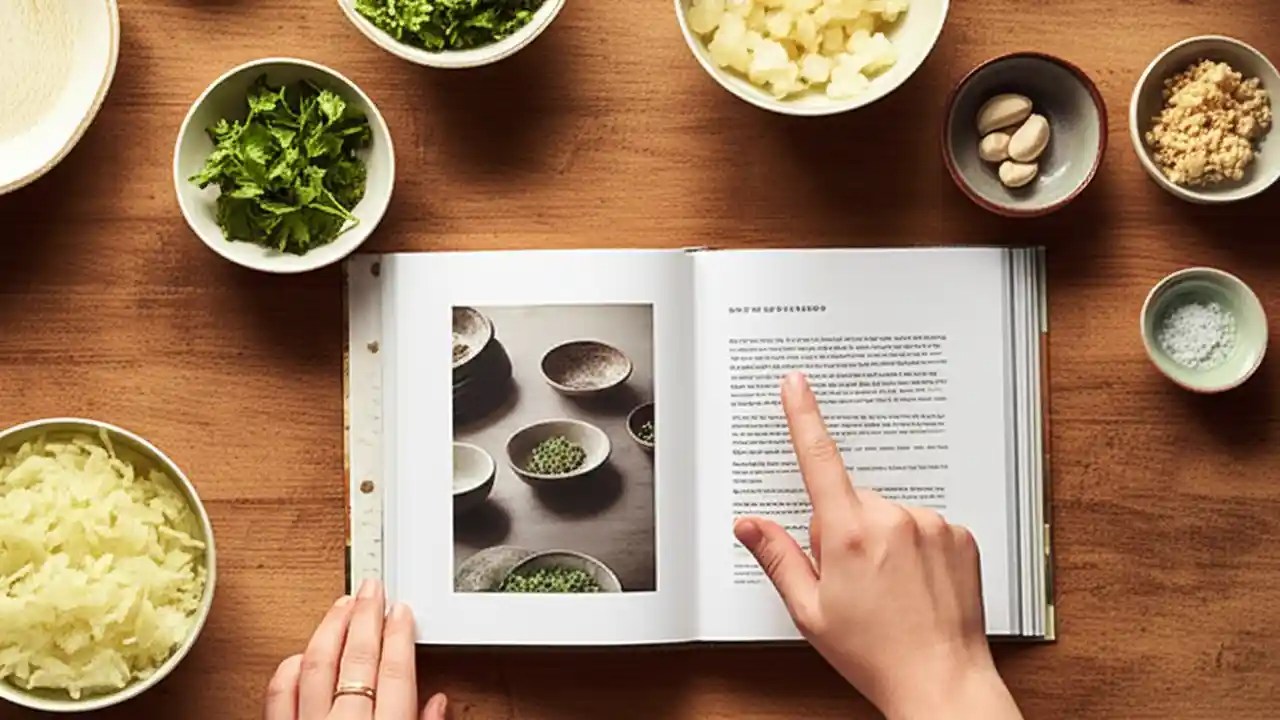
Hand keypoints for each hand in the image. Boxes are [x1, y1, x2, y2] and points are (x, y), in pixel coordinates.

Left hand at [264, 579, 447, 719]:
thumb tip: (437, 706)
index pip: (396, 671)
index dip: (399, 634)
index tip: (401, 610)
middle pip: (359, 658)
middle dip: (367, 617)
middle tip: (373, 589)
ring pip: (318, 664)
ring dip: (331, 629)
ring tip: (343, 605)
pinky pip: (280, 694)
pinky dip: (290, 669)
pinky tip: (302, 653)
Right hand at [734, 373, 1020, 719]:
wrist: (940, 680)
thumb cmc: (875, 653)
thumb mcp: (810, 611)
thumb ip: (778, 558)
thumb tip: (749, 525)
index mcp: (849, 535)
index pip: (818, 460)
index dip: (803, 417)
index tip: (795, 385)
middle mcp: (893, 520)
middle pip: (852, 500)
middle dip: (843, 528)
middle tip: (848, 578)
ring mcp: (930, 526)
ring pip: (889, 515)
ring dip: (882, 540)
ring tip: (887, 589)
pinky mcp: (959, 536)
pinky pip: (924, 527)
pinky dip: (915, 548)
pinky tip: (914, 584)